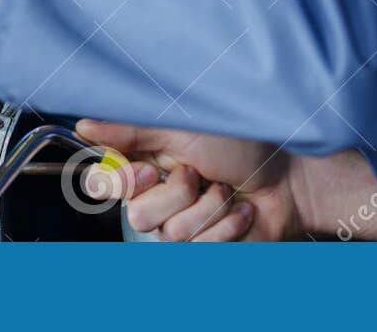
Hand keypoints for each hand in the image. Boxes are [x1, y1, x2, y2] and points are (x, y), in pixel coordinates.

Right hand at [77, 121, 376, 240]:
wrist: (293, 177)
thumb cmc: (243, 143)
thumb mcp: (181, 128)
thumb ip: (129, 129)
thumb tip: (83, 125)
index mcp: (146, 162)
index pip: (103, 184)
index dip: (120, 183)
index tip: (148, 169)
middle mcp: (158, 195)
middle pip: (136, 215)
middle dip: (176, 193)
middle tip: (199, 173)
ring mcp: (182, 226)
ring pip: (168, 235)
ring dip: (207, 209)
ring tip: (226, 189)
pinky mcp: (206, 250)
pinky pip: (197, 251)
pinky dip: (225, 228)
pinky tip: (240, 212)